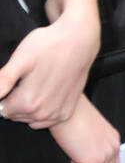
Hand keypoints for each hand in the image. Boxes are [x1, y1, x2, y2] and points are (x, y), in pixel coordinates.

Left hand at [0, 0, 100, 127]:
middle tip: (23, 80)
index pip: (2, 109)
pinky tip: (45, 94)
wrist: (79, 41)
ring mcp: (56, 114)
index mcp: (28, 102)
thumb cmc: (49, 46)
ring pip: (29, 119)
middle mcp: (43, 113)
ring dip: (26, 107)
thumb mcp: (19, 60)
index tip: (12, 81)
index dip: (3, 94)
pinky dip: (41, 111)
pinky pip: (45, 120)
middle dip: (13, 101)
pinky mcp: (66, 112)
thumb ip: (2, 81)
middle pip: (15, 115)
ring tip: (33, 86)